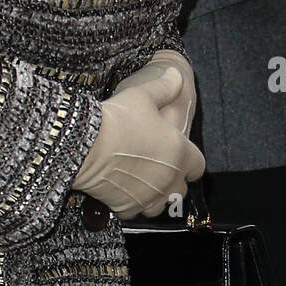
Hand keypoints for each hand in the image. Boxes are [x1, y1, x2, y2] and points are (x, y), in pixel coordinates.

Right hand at [71, 51, 204, 218]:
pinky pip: (136, 210)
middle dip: (172, 179)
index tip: (178, 153)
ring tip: (141, 180)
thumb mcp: (143, 96)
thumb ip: (165, 87)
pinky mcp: (128, 208)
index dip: (190, 159)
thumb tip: (177, 75)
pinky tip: (122, 187)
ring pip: (161, 204)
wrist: (86, 145)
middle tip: (156, 165)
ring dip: (156, 194)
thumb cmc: (119, 118)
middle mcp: (169, 180)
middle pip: (181, 188)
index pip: (198, 165)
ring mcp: (149, 197)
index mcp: (180, 153)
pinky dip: (132, 203)